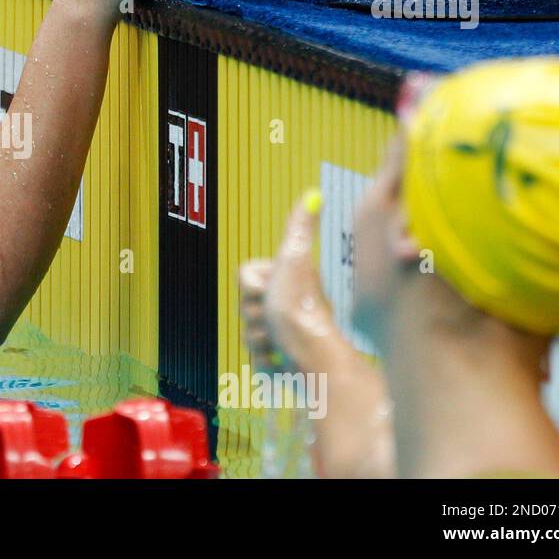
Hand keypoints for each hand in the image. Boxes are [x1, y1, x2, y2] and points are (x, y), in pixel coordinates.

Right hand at [239, 191, 341, 373]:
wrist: (312, 360)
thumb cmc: (301, 308)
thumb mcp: (294, 260)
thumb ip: (299, 228)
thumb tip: (314, 194)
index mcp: (285, 280)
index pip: (244, 278)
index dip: (253, 287)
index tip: (274, 291)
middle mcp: (285, 305)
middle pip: (243, 307)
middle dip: (256, 316)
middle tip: (277, 318)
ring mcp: (282, 335)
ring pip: (248, 335)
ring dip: (260, 341)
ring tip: (282, 342)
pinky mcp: (281, 363)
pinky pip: (257, 362)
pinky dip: (268, 364)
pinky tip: (283, 361)